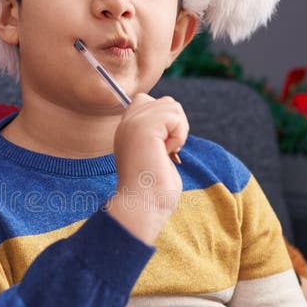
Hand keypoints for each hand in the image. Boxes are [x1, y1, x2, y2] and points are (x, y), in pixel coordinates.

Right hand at [108, 94, 188, 244]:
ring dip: (179, 131)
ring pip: (172, 106)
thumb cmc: (153, 190)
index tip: (162, 148)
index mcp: (127, 130)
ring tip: (166, 152)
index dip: (165, 121)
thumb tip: (175, 118)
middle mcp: (127, 123)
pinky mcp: (144, 127)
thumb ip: (159, 134)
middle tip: (166, 150)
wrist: (143, 205)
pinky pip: (175, 116)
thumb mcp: (156, 154)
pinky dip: (179, 135)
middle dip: (176, 125)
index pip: (148, 102)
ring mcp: (134, 123)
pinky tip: (167, 152)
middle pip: (165, 102)